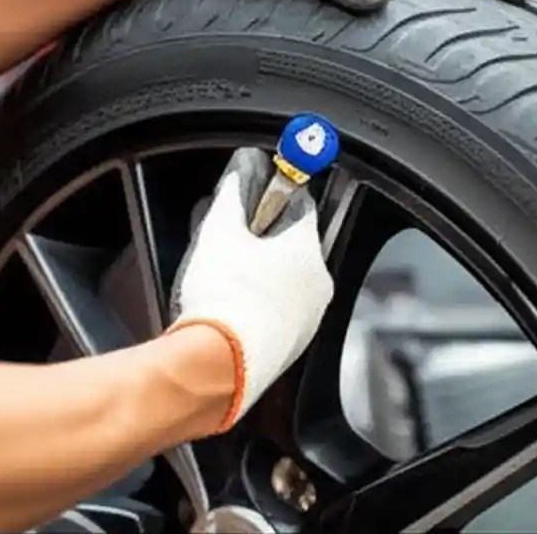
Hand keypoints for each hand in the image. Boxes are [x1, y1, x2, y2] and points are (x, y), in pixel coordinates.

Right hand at [166, 148, 333, 431]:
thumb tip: (240, 172)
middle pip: (291, 247)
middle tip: (227, 238)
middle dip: (260, 240)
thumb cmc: (225, 298)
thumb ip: (233, 196)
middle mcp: (317, 286)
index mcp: (308, 252)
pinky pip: (274, 313)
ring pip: (283, 283)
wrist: (219, 364)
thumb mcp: (220, 232)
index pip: (300, 207)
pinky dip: (255, 305)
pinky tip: (227, 308)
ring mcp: (305, 320)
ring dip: (258, 274)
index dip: (274, 196)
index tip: (257, 192)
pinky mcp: (287, 347)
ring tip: (221, 276)